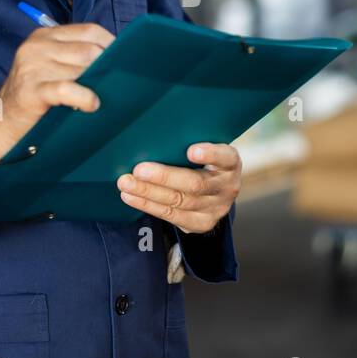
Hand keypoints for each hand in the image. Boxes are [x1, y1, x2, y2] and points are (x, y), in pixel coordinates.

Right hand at [0, 22, 113, 186]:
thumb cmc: (31, 98)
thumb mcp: (49, 69)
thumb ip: (74, 58)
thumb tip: (117, 59)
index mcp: (43, 36)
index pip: (90, 31)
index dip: (112, 45)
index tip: (124, 62)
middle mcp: (36, 46)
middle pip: (89, 49)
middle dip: (107, 67)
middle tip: (118, 85)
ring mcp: (32, 67)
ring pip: (82, 68)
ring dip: (98, 84)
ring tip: (104, 97)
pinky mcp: (32, 90)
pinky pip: (67, 89)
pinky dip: (85, 97)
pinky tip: (92, 105)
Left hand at [117, 142, 241, 233]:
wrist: (215, 193)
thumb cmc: (202, 162)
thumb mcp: (205, 149)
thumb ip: (187, 143)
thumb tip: (151, 133)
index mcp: (230, 163)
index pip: (225, 156)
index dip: (210, 154)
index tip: (191, 150)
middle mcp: (227, 186)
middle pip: (195, 184)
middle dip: (164, 177)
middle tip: (138, 169)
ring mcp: (216, 208)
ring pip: (180, 202)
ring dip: (148, 193)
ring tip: (126, 183)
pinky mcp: (202, 224)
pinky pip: (172, 216)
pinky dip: (148, 205)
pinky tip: (131, 197)